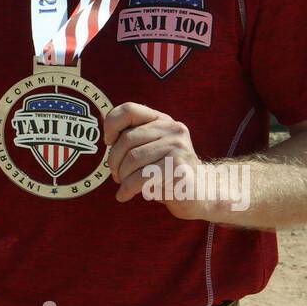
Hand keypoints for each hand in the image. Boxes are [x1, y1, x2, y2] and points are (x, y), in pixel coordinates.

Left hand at [103, 102, 208, 219]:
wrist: (200, 194)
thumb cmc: (168, 172)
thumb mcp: (152, 149)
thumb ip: (134, 138)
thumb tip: (105, 131)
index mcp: (162, 120)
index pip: (129, 110)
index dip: (111, 124)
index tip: (108, 142)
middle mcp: (172, 129)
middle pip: (127, 139)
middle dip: (114, 161)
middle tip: (116, 175)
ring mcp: (177, 147)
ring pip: (133, 160)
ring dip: (122, 177)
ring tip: (123, 185)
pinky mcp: (178, 167)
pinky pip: (142, 177)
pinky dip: (128, 188)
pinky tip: (124, 195)